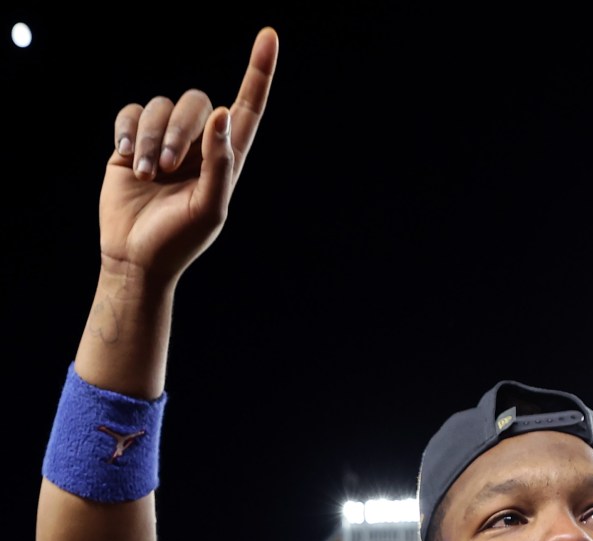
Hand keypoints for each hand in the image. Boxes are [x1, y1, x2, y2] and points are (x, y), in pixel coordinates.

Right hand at [98, 28, 278, 286]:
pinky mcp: (133, 142)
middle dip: (180, 130)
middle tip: (169, 168)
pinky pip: (132, 112)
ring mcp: (164, 141)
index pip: (248, 108)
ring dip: (152, 139)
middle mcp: (198, 144)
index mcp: (226, 159)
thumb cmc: (179, 240)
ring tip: (149, 175)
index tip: (270, 36)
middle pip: (195, 102)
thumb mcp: (210, 208)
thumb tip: (221, 114)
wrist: (136, 257)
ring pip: (160, 107)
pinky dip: (130, 130)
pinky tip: (128, 157)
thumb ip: (221, 163)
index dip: (259, 72)